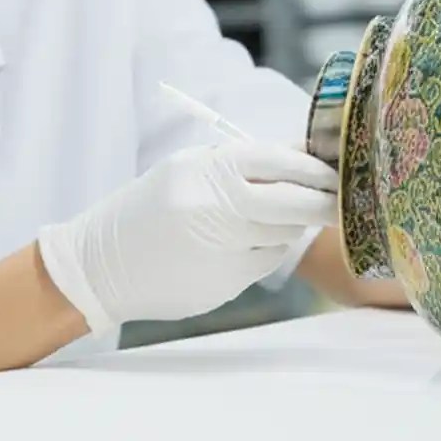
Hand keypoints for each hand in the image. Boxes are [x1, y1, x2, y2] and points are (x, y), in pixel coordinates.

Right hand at [37, 142, 338, 333]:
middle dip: (323, 201)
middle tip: (341, 198)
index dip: (312, 164)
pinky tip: (244, 245)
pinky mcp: (223, 284)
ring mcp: (219, 250)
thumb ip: (240, 163)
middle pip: (291, 202)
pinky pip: (266, 262)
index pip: (275, 160)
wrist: (99, 266)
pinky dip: (266, 251)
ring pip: (283, 234)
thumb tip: (302, 156)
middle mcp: (212, 209)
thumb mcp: (186, 171)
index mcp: (203, 171)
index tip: (335, 168)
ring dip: (291, 225)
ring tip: (277, 217)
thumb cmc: (148, 210)